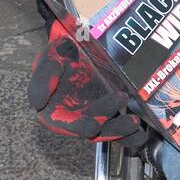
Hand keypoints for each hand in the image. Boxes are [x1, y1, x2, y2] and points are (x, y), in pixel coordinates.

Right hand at [28, 21, 148, 146]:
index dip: (77, 126)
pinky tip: (141, 131)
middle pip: (89, 129)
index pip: (61, 122)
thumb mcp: (49, 59)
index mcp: (54, 110)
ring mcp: (94, 116)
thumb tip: (38, 102)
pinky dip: (131, 133)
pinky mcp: (111, 113)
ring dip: (120, 130)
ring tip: (134, 123)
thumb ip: (43, 78)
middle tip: (114, 122)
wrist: (81, 46)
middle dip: (104, 127)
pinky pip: (120, 126)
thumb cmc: (60, 54)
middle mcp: (74, 118)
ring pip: (106, 130)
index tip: (89, 126)